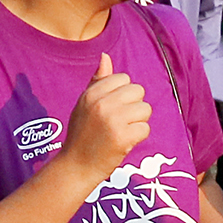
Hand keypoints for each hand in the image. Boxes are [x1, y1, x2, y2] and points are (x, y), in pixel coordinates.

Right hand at [63, 55, 151, 179]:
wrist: (76, 167)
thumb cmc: (82, 134)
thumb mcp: (84, 104)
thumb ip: (98, 81)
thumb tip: (105, 56)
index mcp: (91, 93)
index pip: (124, 79)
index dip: (123, 94)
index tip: (112, 109)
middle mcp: (102, 103)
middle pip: (138, 91)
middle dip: (134, 106)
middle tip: (119, 122)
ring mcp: (113, 120)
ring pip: (145, 109)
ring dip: (138, 122)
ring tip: (122, 131)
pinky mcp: (123, 137)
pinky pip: (145, 128)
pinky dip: (138, 137)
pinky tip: (124, 143)